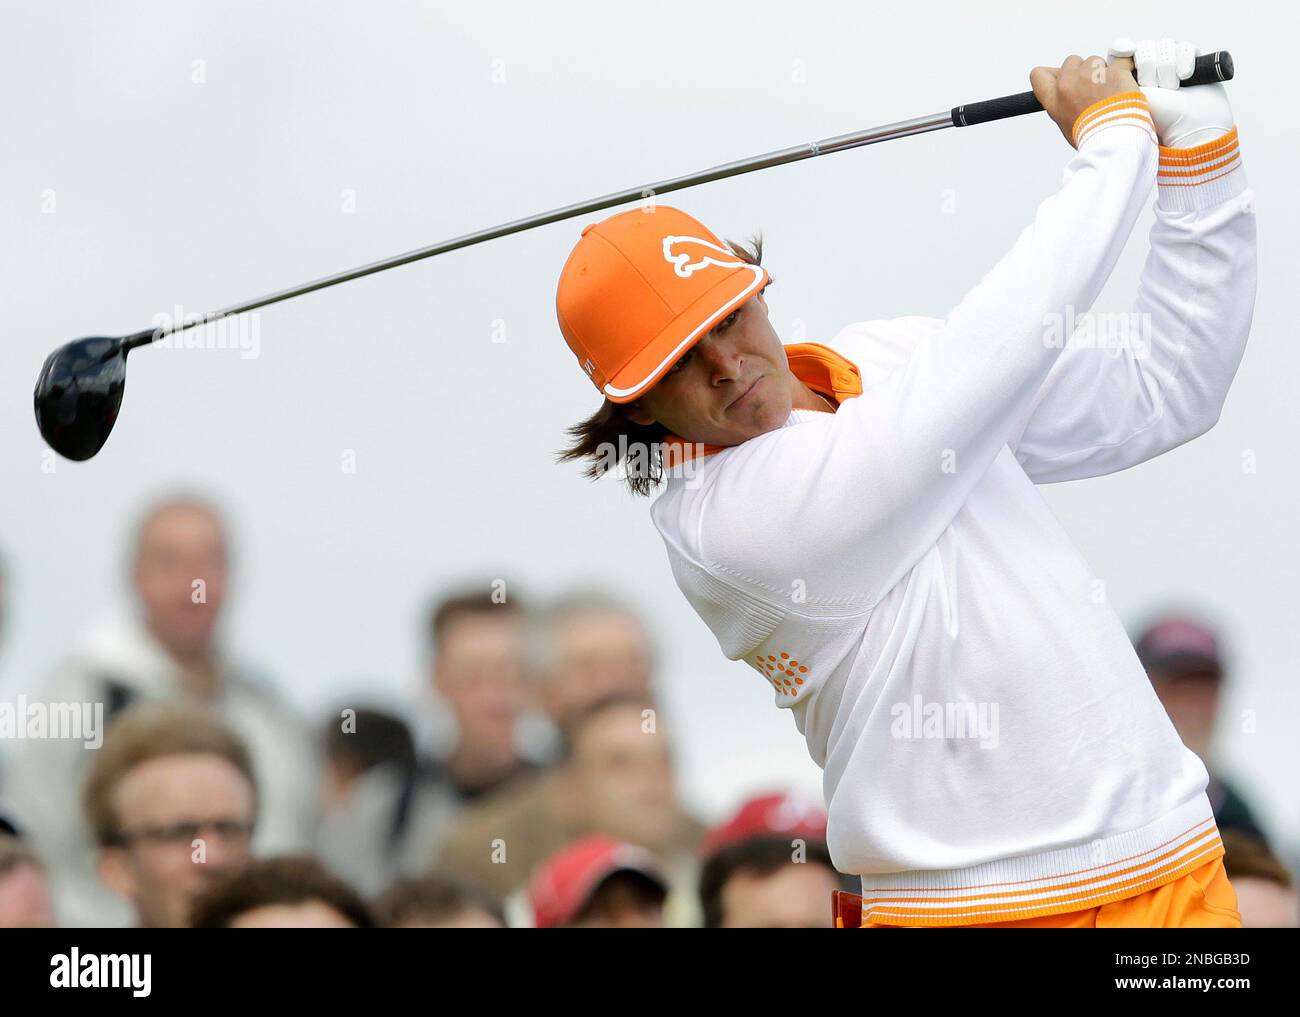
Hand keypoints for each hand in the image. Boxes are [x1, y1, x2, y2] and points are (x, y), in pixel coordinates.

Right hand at [1031, 53, 1139, 148]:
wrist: (1113, 138)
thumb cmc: (1091, 135)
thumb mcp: (1065, 124)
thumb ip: (1062, 103)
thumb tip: (1067, 92)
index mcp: (1053, 98)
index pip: (1039, 74)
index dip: (1052, 74)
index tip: (1061, 77)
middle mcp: (1068, 83)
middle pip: (1071, 62)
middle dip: (1081, 71)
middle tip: (1091, 89)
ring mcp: (1091, 75)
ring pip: (1094, 61)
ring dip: (1101, 71)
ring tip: (1108, 92)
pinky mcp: (1114, 70)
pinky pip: (1119, 61)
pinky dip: (1123, 70)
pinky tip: (1123, 84)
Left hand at [1108, 37, 1233, 146]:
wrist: (1188, 127)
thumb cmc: (1154, 118)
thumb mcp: (1127, 96)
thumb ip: (1115, 75)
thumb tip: (1115, 52)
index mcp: (1128, 77)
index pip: (1121, 50)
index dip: (1123, 49)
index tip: (1126, 53)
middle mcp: (1149, 68)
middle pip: (1144, 47)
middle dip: (1149, 67)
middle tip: (1154, 87)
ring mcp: (1170, 64)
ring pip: (1164, 46)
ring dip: (1167, 69)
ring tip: (1171, 89)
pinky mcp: (1190, 61)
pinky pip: (1185, 48)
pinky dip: (1185, 61)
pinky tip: (1185, 77)